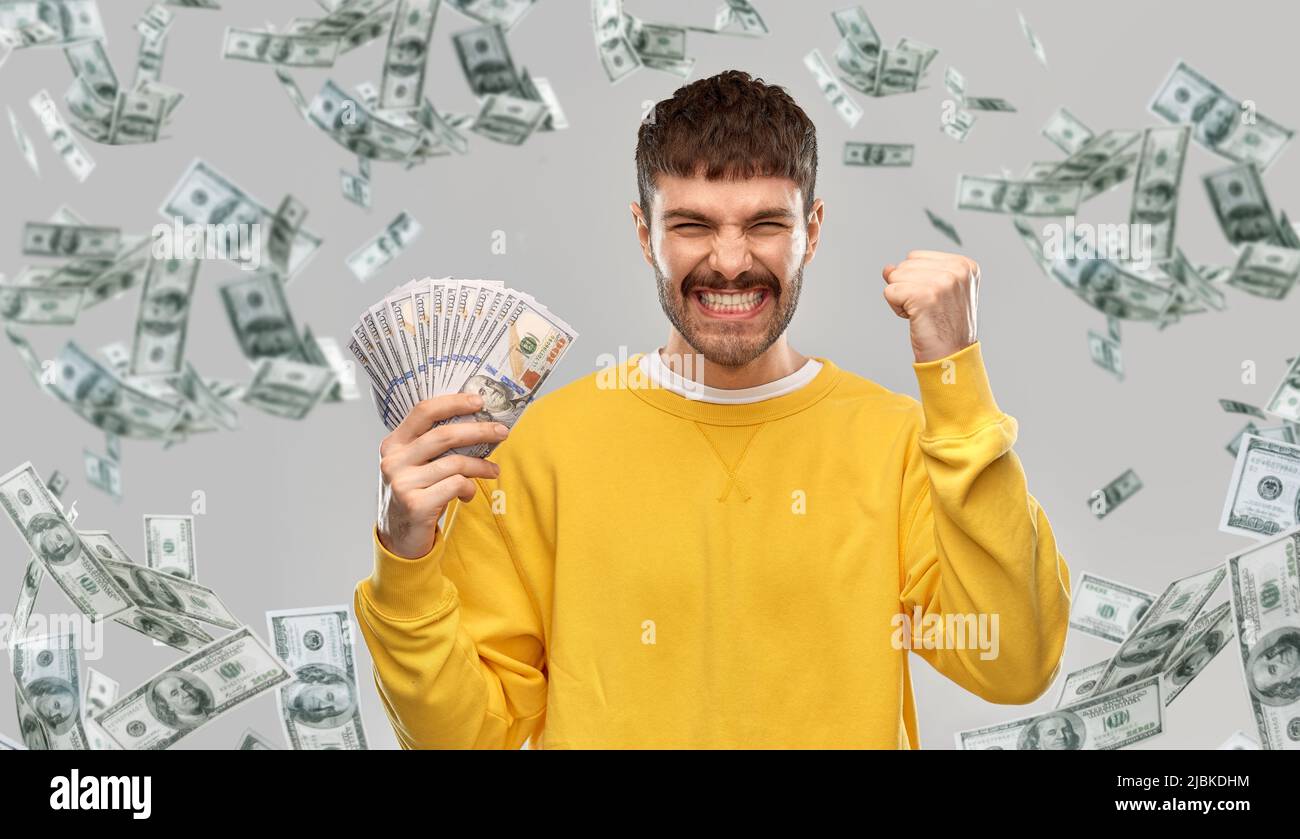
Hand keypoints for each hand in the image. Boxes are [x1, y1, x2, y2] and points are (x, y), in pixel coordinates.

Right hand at [376, 393, 510, 558]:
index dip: (453, 402)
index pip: (423, 411)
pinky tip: (469, 495)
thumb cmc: (415, 494)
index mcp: (393, 444)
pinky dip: (470, 488)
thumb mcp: (415, 466)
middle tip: (502, 432)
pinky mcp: (416, 505)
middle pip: (444, 435)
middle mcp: (393, 460)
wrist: (398, 539)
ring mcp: (402, 483)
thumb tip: (478, 423)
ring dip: (481, 466)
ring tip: (493, 471)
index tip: (479, 402)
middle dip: (480, 431)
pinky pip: (456, 486)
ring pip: (455, 463)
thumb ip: (434, 447)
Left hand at [881, 250, 978, 362]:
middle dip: (907, 288)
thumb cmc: (944, 327)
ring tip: (923, 314)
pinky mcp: (925, 296)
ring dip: (902, 299)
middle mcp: (957, 270)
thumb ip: (914, 273)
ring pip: (895, 276)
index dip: (916, 281)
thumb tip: (887, 268)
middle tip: (928, 310)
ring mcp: (943, 282)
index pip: (916, 257)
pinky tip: (915, 319)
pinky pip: (890, 291)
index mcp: (964, 265)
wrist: (952, 357)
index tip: (935, 300)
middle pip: (904, 265)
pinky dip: (896, 308)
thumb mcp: (937, 292)